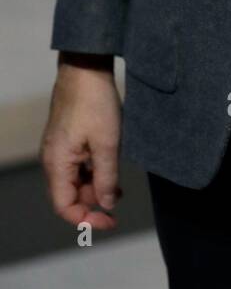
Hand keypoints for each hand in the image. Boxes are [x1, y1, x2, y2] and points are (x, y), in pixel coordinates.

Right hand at [39, 56, 122, 230]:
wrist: (85, 67)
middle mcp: (52, 159)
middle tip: (121, 198)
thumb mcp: (108, 143)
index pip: (65, 207)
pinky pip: (76, 165)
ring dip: (94, 186)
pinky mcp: (65, 138)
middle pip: (69, 195)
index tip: (112, 221)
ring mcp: (57, 148)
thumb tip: (107, 204)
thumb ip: (107, 178)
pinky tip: (110, 165)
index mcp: (57, 164)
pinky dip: (92, 171)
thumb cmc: (95, 102)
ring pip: (74, 180)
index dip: (87, 219)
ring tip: (119, 184)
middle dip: (93, 202)